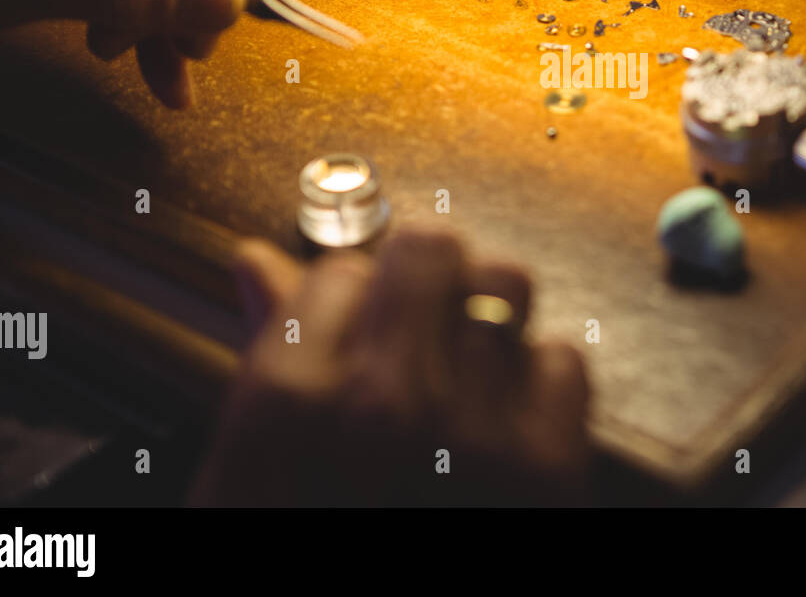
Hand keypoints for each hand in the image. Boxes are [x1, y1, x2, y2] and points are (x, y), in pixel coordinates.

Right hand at [190, 232, 590, 505]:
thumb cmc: (296, 560)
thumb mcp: (242, 482)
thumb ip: (263, 359)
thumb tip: (259, 264)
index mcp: (288, 397)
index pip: (337, 267)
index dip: (349, 298)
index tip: (357, 332)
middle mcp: (386, 394)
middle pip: (430, 245)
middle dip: (421, 277)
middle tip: (417, 329)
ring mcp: (478, 428)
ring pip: (505, 283)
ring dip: (483, 317)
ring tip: (462, 374)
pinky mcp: (551, 468)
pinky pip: (562, 360)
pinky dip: (539, 385)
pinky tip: (504, 430)